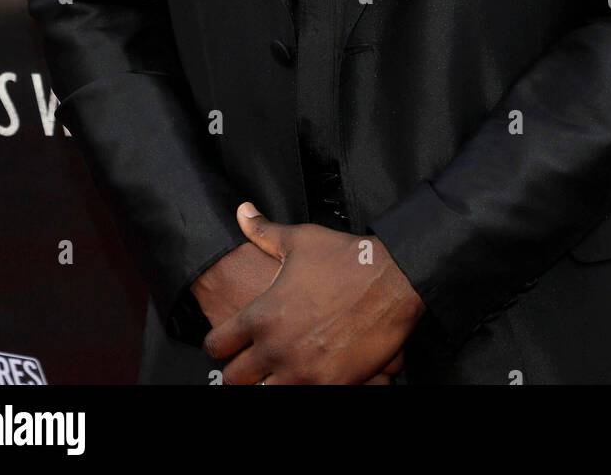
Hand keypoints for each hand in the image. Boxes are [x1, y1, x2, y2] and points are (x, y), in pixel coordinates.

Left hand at [202, 202, 424, 384]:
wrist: (393, 280)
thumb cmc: (345, 259)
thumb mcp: (300, 240)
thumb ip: (264, 232)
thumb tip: (242, 212)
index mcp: (262, 315)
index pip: (217, 345)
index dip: (219, 344)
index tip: (227, 342)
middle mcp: (276, 348)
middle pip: (236, 380)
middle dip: (240, 371)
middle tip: (252, 362)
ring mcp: (303, 372)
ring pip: (265, 395)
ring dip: (269, 383)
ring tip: (279, 371)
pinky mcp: (331, 386)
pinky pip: (303, 399)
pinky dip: (302, 388)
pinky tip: (307, 375)